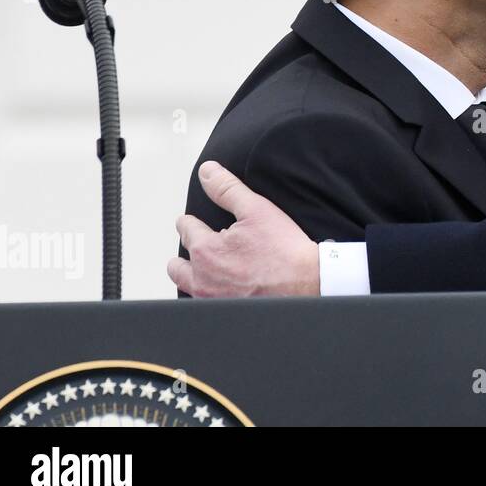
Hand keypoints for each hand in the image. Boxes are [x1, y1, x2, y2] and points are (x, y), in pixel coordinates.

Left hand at [167, 161, 320, 297]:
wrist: (307, 284)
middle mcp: (202, 278)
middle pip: (177, 264)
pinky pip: (204, 303)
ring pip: (187, 285)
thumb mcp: (257, 209)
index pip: (186, 229)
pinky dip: (208, 293)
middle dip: (188, 251)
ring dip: (192, 275)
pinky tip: (221, 287)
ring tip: (206, 267)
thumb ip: (227, 189)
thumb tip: (208, 172)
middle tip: (201, 244)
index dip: (191, 221)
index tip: (195, 221)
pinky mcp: (225, 313)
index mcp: (205, 250)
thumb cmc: (284, 250)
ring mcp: (211, 299)